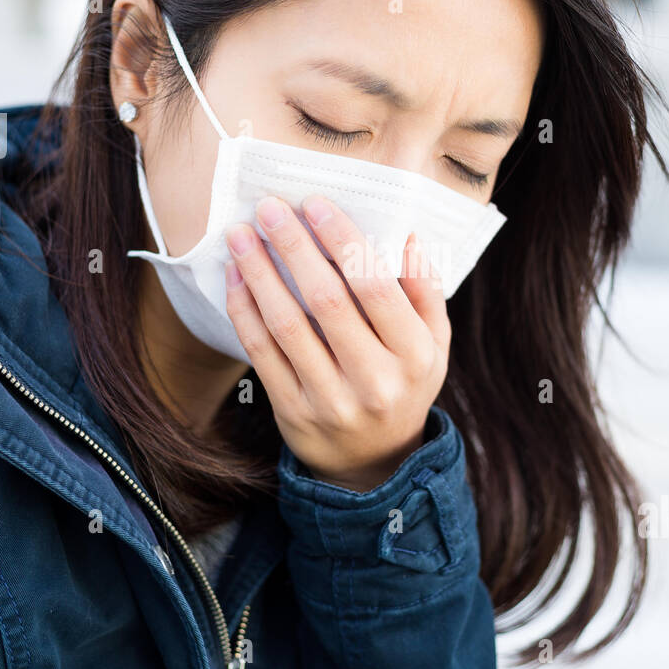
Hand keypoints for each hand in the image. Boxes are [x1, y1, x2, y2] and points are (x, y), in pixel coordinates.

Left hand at [223, 194, 450, 491]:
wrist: (373, 463)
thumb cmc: (403, 384)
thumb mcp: (432, 345)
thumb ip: (425, 293)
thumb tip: (408, 238)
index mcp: (413, 355)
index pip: (376, 287)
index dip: (343, 241)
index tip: (316, 204)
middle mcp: (374, 379)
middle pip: (327, 301)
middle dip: (295, 247)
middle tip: (271, 207)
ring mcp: (330, 399)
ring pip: (287, 325)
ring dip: (260, 273)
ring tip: (242, 234)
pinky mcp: (292, 412)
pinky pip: (262, 353)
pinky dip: (244, 310)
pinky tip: (236, 277)